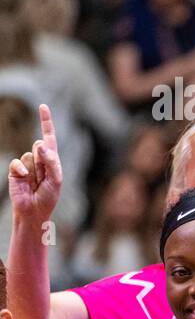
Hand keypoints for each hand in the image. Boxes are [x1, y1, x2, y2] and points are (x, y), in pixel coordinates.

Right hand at [8, 103, 62, 225]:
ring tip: (35, 182)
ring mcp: (27, 165)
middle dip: (43, 156)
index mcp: (52, 160)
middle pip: (40, 145)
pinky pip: (17, 163)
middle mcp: (39, 160)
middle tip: (44, 176)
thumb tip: (40, 144)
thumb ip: (50, 161)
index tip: (43, 106)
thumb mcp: (56, 179)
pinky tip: (24, 179)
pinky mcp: (15, 171)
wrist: (33, 212)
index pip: (50, 138)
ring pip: (29, 155)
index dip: (46, 122)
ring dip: (34, 169)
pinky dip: (21, 170)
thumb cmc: (48, 197)